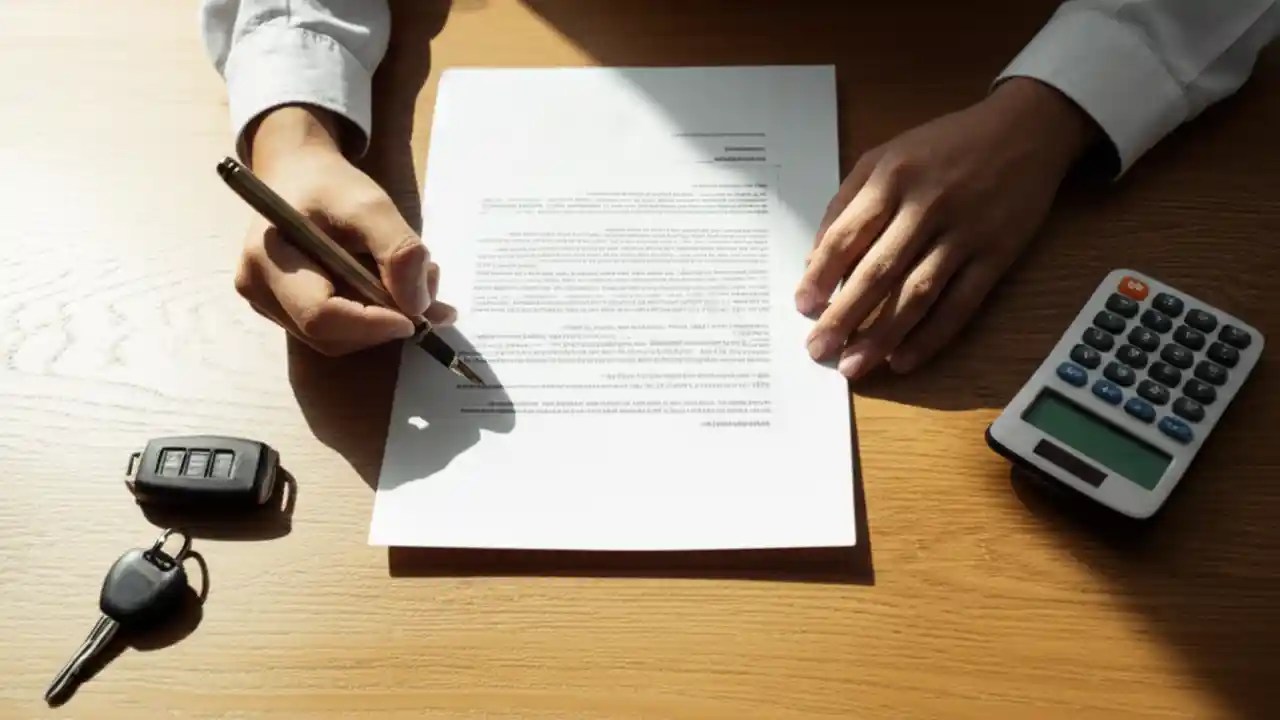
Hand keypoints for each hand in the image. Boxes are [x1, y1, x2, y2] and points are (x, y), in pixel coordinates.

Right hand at [233, 105, 454, 355]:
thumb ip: (399, 249)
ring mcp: (269, 305)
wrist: (299, 174)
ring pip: (337, 339)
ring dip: (381, 321)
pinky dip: (370, 318)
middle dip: (383, 321)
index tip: (417, 315)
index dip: (372, 324)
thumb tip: (417, 305)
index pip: (320, 315)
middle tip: (425, 288)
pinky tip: (390, 289)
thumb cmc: (329, 184)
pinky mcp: (287, 311)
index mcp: (268, 260)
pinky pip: (335, 331)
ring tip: (411, 281)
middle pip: (330, 334)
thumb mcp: (371, 203)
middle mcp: (259, 290)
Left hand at [796, 78, 1098, 378]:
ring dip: (881, 335)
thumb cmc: (945, 147)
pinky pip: (960, 303)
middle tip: (818, 349)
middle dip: (843, 315)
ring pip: (916, 293)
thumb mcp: (887, 156)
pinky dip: (931, 335)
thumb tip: (817, 261)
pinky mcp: (996, 255)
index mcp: (891, 177)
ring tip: (854, 366)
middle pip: (877, 271)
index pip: (846, 235)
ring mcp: (964, 232)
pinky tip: (904, 359)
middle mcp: (926, 205)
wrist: (1026, 128)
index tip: (802, 307)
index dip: (820, 275)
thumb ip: (848, 204)